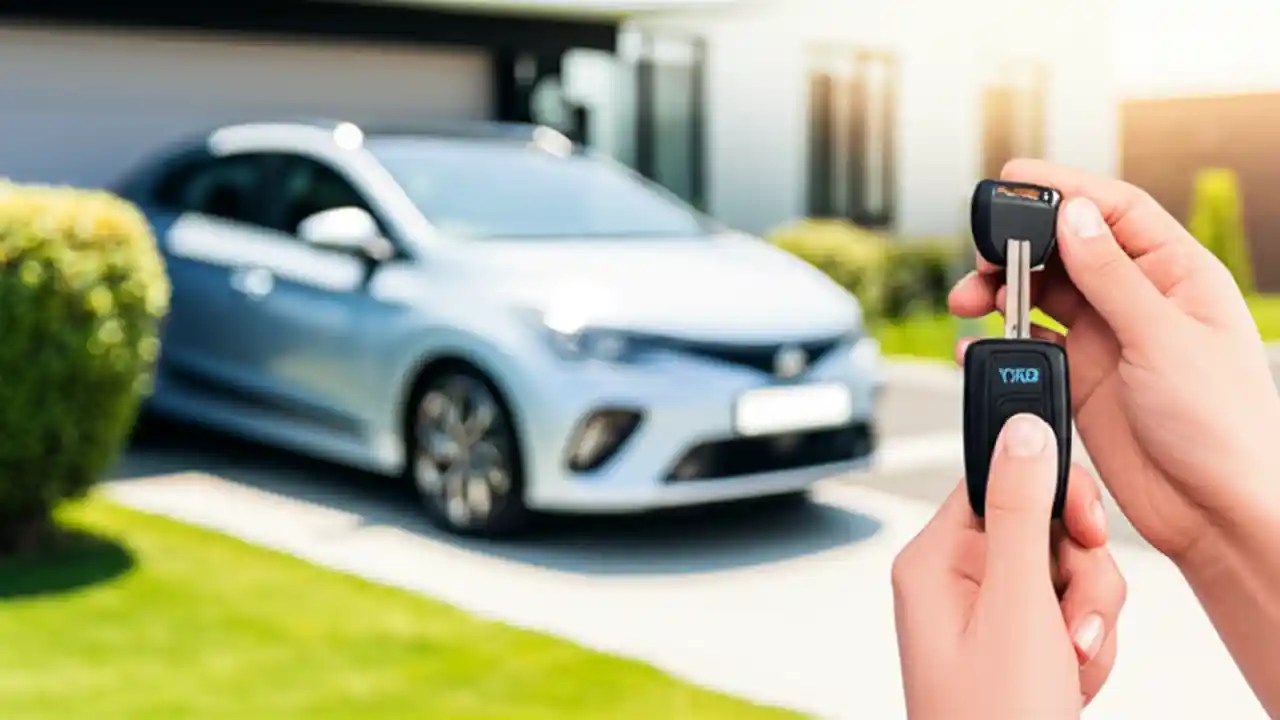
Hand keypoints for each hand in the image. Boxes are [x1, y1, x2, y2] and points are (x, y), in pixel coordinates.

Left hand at [893, 415, 1125, 717]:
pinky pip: (1070, 614)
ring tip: (1066, 664)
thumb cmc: (994, 717)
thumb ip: (1023, 513)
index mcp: (934, 558)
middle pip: (1043, 526)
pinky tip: (1067, 682)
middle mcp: (955, 578)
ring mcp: (987, 612)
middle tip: (1073, 618)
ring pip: (1067, 573)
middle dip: (1077, 576)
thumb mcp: (1015, 608)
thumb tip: (1020, 429)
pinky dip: (1084, 649)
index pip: (995, 478)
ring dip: (1086, 620)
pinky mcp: (1016, 641)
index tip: (1082, 526)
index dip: (1050, 494)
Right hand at [951, 159, 1279, 561]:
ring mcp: (1107, 340)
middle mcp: (1139, 301)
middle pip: (1066, 249)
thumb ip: (1113, 278)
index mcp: (1177, 275)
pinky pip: (1031, 346)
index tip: (1015, 177)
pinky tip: (980, 346)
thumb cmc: (1224, 427)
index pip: (1115, 211)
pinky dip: (1000, 341)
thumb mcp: (1165, 340)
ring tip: (970, 301)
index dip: (1064, 187)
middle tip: (980, 257)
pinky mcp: (1081, 380)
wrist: (1215, 513)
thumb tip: (1074, 216)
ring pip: (1040, 295)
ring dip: (1001, 292)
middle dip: (1018, 246)